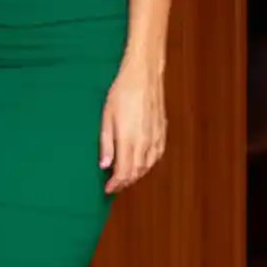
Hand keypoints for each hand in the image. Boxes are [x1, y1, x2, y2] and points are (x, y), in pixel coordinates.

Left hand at [100, 61, 166, 192]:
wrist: (143, 76)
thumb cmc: (121, 93)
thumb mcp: (106, 117)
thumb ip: (106, 143)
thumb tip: (104, 165)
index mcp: (129, 140)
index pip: (124, 172)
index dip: (116, 184)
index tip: (108, 189)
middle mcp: (145, 142)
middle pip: (136, 172)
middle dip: (125, 182)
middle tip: (114, 185)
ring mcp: (155, 138)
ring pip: (147, 166)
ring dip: (136, 175)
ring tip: (125, 177)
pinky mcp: (162, 131)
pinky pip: (156, 155)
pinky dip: (148, 165)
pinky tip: (142, 164)